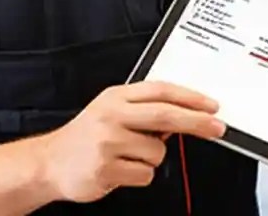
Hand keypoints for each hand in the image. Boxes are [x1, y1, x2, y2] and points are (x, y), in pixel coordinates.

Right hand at [36, 81, 225, 203]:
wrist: (49, 162)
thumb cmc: (84, 138)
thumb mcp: (110, 112)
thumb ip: (142, 111)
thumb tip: (181, 116)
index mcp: (115, 97)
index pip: (159, 90)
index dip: (189, 97)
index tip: (211, 105)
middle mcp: (111, 115)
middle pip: (165, 115)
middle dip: (197, 122)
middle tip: (217, 127)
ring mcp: (108, 142)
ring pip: (157, 152)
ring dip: (151, 159)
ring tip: (126, 156)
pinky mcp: (107, 167)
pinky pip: (145, 174)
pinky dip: (139, 175)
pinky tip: (119, 169)